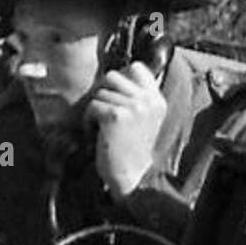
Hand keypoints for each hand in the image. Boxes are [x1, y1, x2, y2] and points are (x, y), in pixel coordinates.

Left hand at [85, 62, 167, 200]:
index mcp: (156, 100)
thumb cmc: (131, 150)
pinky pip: (92, 105)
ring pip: (100, 92)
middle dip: (102, 92)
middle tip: (101, 111)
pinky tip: (95, 133)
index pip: (137, 68)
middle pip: (113, 76)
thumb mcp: (143, 119)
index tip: (113, 94)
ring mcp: (133, 107)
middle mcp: (147, 101)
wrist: (132, 176)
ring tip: (101, 127)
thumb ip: (135, 98)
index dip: (120, 76)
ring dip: (95, 108)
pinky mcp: (116, 116)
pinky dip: (88, 120)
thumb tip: (109, 77)